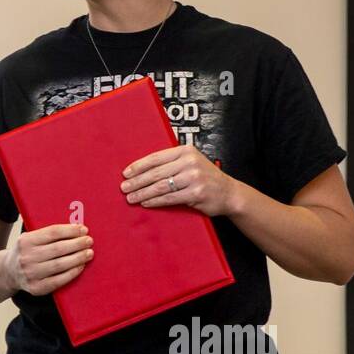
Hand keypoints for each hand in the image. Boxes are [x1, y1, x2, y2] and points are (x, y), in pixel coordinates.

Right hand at [3, 222, 94, 296]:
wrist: (8, 272)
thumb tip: (76, 228)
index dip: (70, 230)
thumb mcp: (30, 238)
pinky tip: (80, 266)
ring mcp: (31, 274)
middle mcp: (27, 257)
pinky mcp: (36, 288)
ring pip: (60, 265)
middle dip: (77, 244)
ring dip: (78, 258)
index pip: (53, 232)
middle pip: (58, 248)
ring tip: (89, 253)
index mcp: (26, 241)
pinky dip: (72, 273)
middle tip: (89, 241)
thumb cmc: (27, 252)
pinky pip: (59, 280)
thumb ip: (48, 234)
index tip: (83, 229)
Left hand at [120, 145, 237, 216]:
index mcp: (186, 151)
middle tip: (124, 187)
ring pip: (161, 186)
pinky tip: (146, 202)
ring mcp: (194, 178)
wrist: (229, 192)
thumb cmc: (205, 177)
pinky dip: (155, 201)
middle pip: (156, 173)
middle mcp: (190, 162)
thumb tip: (142, 171)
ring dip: (143, 193)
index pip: (156, 158)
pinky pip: (169, 198)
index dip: (139, 166)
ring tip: (131, 197)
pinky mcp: (196, 193)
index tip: (126, 173)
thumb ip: (171, 163)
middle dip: (137, 181)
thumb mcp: (190, 162)